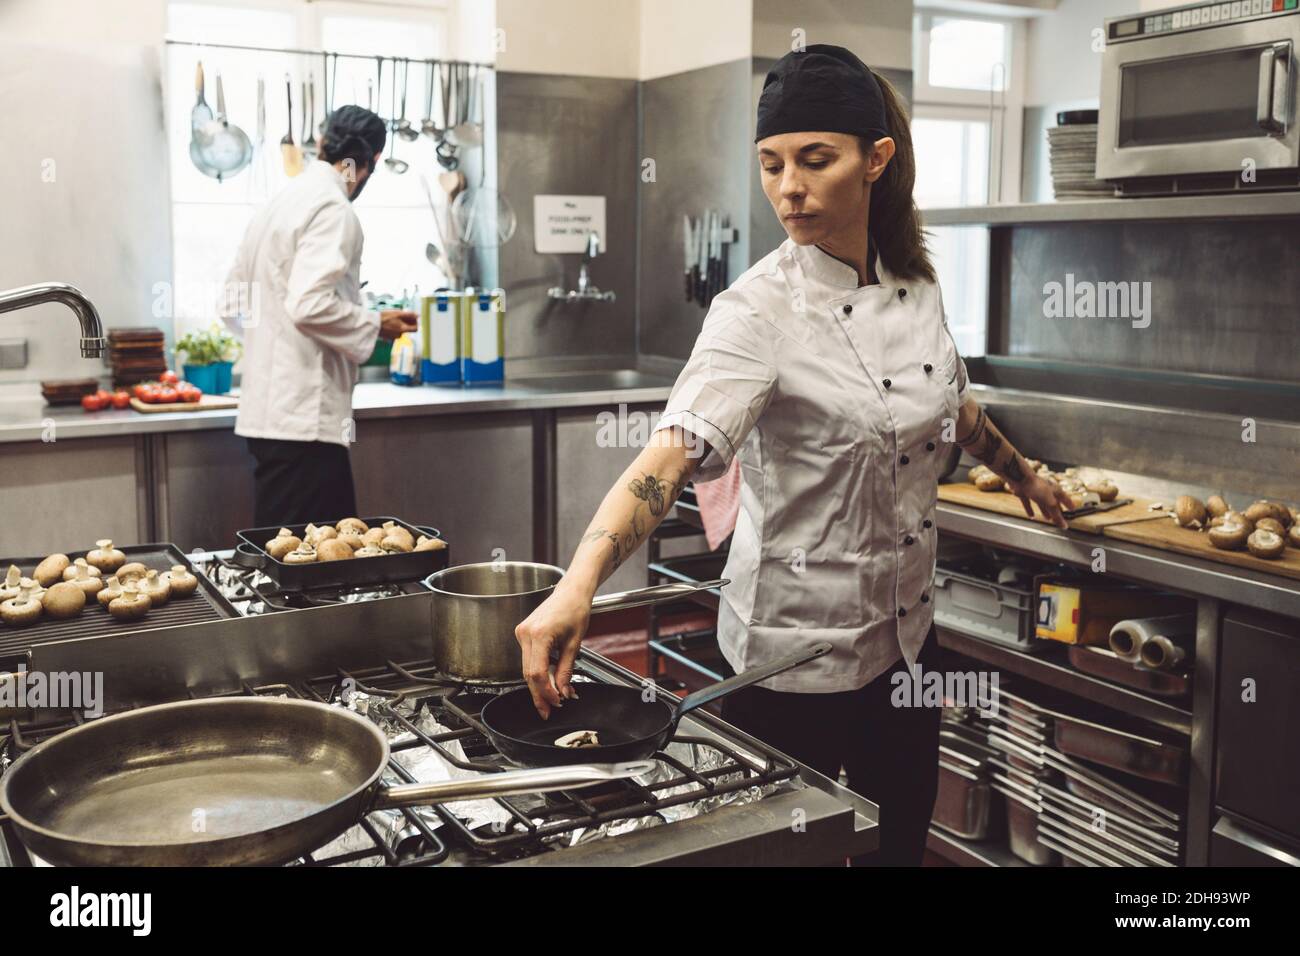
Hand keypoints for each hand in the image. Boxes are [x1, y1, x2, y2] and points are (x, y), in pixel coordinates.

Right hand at [378, 309, 417, 340]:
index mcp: (403, 329)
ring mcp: (393, 337)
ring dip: (399, 324)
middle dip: (406, 322)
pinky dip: (393, 327)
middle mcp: (399, 335)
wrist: (371, 323)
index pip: (415, 329)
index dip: (415, 323)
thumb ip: (409, 315)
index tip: (412, 318)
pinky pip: (394, 332)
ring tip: (392, 318)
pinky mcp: (387, 337)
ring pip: (400, 330)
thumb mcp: (398, 313)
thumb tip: (418, 315)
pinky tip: (388, 322)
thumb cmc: (385, 317)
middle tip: (400, 315)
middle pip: (407, 329)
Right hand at [514, 579, 591, 718]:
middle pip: (528, 673)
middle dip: (539, 693)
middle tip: (549, 710)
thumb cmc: (576, 609)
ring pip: (526, 668)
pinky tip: (548, 680)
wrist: (572, 591)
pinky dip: (537, 671)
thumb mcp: (575, 644)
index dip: (546, 692)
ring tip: (552, 697)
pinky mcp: (523, 633)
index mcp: (539, 634)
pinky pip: (527, 658)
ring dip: (538, 684)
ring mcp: (522, 632)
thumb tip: (563, 691)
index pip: (537, 673)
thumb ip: (566, 670)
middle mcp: (526, 633)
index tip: (557, 702)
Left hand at [1006, 473, 1073, 529]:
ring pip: (1042, 503)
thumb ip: (1056, 514)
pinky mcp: (1024, 493)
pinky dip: (1030, 510)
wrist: (1019, 478)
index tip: (1073, 509)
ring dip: (1045, 511)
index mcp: (1054, 490)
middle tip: (1060, 517)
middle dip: (1057, 510)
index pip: (1065, 498)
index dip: (1069, 504)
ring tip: (1048, 518)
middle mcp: (1045, 490)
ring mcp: (1035, 491)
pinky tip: (1031, 516)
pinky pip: (1028, 503)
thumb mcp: (1050, 502)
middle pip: (1053, 502)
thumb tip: (1064, 525)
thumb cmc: (1036, 486)